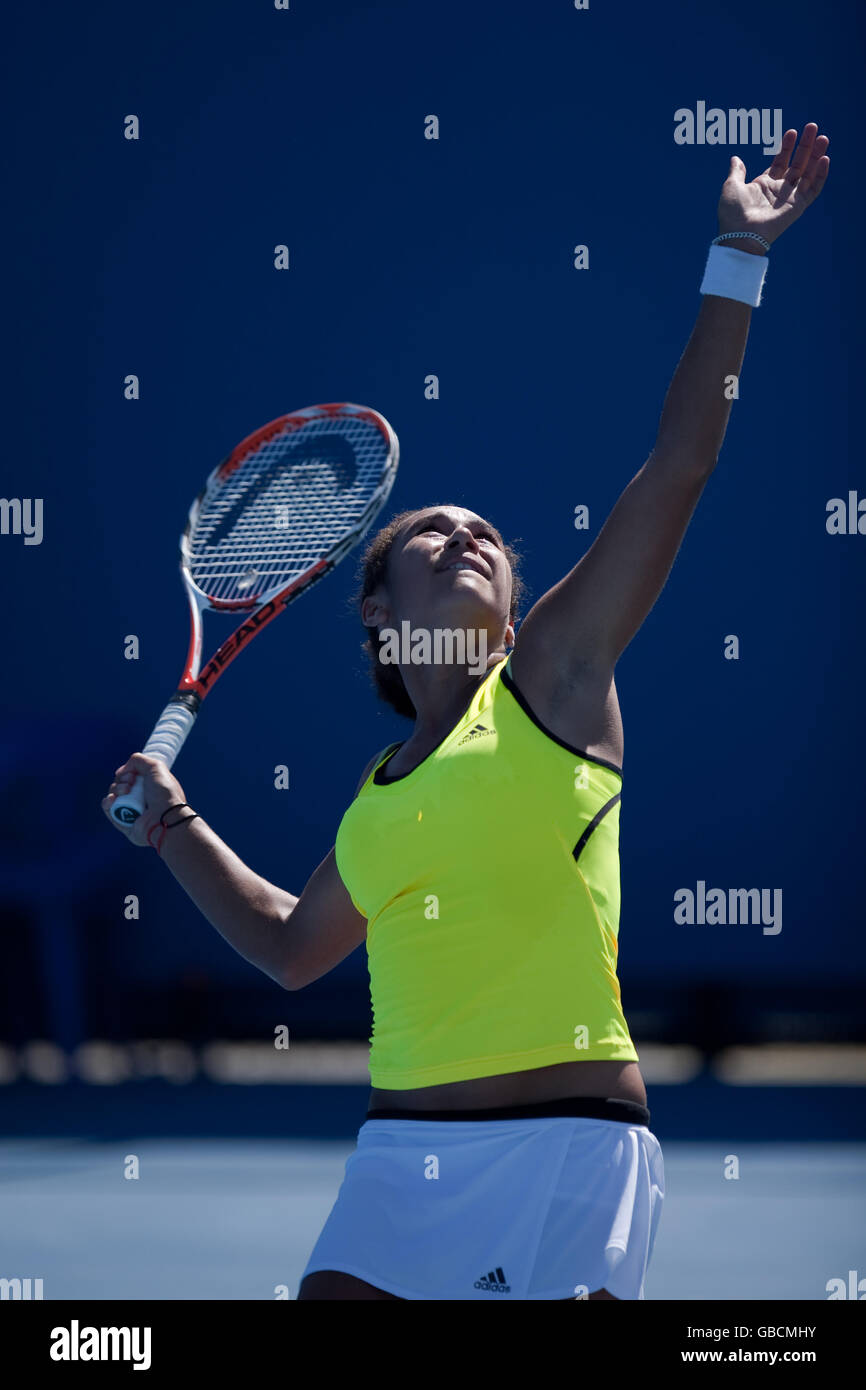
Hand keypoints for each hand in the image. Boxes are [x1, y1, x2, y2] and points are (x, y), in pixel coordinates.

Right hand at [102, 753, 187, 847]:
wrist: (165, 818)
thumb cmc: (164, 793)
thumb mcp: (156, 767)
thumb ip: (138, 760)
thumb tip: (123, 769)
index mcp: (150, 787)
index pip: (131, 776)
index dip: (127, 772)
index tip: (133, 774)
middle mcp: (141, 799)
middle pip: (120, 784)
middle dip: (121, 780)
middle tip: (130, 783)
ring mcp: (132, 811)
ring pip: (114, 795)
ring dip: (116, 789)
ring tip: (125, 791)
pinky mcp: (123, 823)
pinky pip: (109, 810)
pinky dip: (107, 802)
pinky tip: (112, 799)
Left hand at [718, 123, 829, 248]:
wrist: (740, 233)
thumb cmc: (733, 213)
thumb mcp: (732, 186)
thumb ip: (737, 171)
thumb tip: (735, 158)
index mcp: (764, 185)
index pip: (780, 162)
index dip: (787, 147)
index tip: (791, 132)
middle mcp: (779, 190)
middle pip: (797, 164)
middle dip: (805, 146)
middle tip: (813, 127)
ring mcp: (789, 198)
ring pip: (808, 173)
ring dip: (816, 156)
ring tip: (823, 138)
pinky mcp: (797, 207)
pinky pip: (813, 189)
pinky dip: (820, 175)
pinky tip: (824, 159)